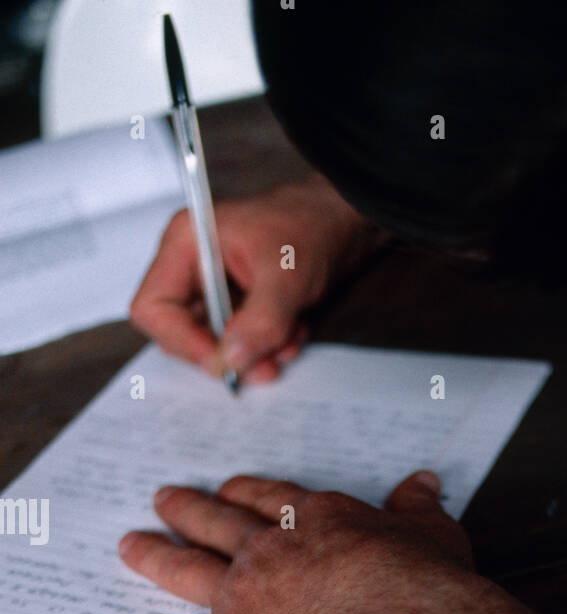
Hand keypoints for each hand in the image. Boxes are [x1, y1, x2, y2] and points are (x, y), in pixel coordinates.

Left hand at [117, 471, 473, 613]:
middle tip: (163, 500)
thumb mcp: (432, 532)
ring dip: (154, 555)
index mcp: (316, 520)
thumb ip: (417, 508)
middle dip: (184, 509)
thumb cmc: (428, 586)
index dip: (242, 494)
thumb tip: (424, 483)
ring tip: (132, 545)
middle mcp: (270, 549)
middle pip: (213, 521)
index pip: (266, 498)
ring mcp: (244, 595)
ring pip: (183, 567)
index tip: (228, 490)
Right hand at [129, 175, 386, 385]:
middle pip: (182, 332)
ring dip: (255, 354)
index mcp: (186, 244)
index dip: (182, 342)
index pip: (153, 308)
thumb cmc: (310, 227)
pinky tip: (294, 331)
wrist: (344, 224)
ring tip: (289, 341)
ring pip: (216, 343)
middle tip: (265, 367)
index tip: (222, 362)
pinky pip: (241, 342)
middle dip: (228, 354)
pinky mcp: (237, 303)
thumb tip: (229, 361)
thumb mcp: (285, 278)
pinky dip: (269, 346)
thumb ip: (258, 322)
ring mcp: (214, 287)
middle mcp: (192, 266)